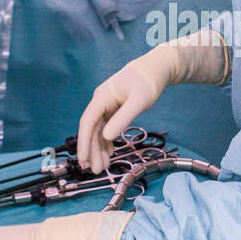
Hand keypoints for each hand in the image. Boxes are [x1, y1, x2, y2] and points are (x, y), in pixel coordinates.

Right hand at [78, 31, 229, 171]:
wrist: (157, 68)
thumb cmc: (149, 82)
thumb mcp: (139, 101)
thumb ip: (123, 118)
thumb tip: (107, 136)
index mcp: (102, 97)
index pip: (87, 122)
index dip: (84, 142)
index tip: (83, 159)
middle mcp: (100, 101)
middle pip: (92, 129)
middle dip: (92, 150)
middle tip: (96, 171)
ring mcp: (106, 105)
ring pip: (98, 130)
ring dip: (99, 148)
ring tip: (102, 167)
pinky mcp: (113, 108)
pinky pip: (106, 127)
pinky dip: (106, 141)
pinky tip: (109, 154)